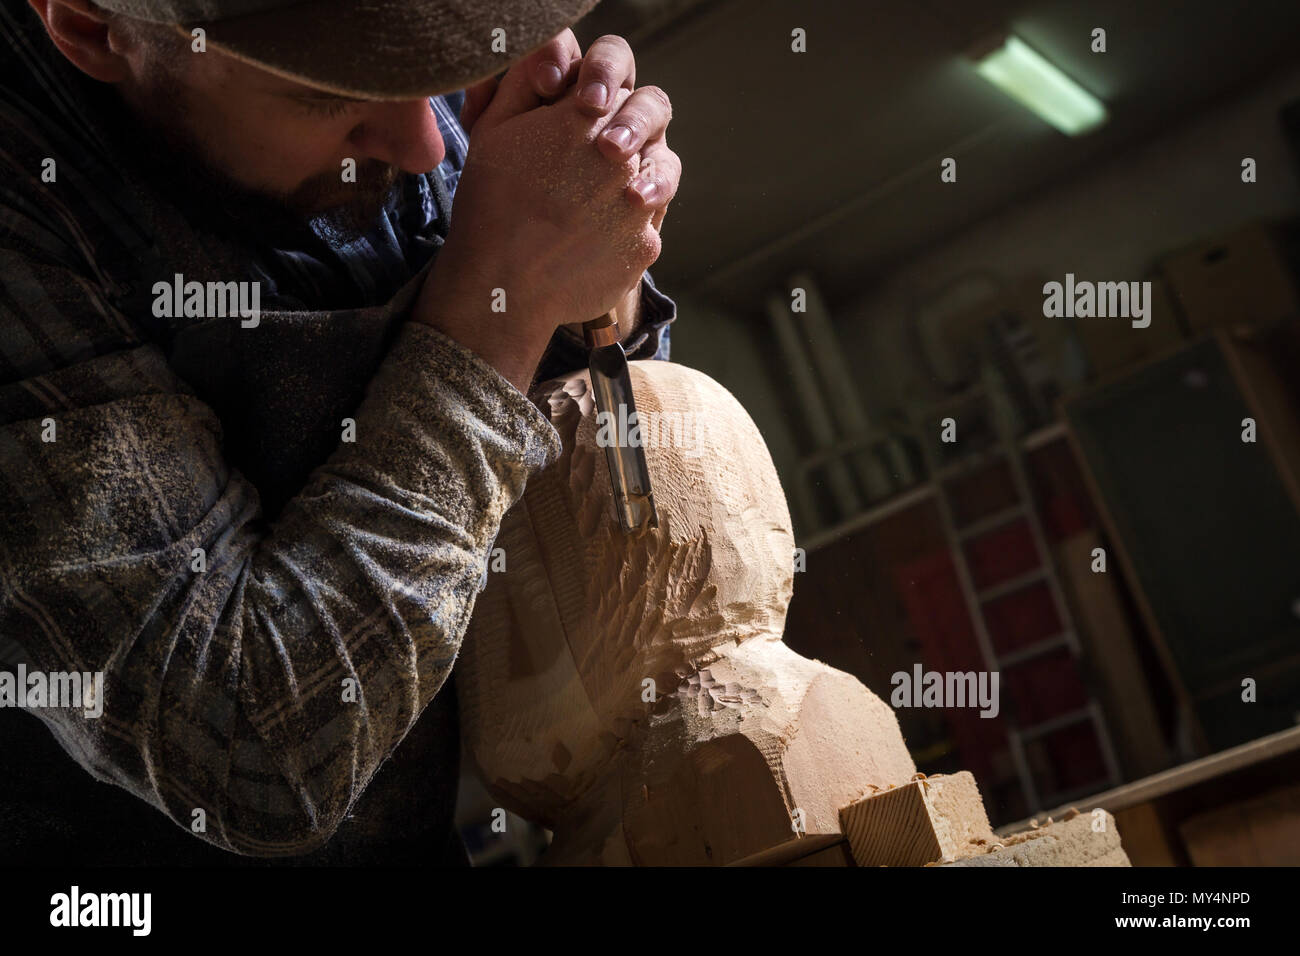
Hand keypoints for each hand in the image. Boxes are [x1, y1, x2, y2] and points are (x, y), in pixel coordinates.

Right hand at [415, 33, 679, 389]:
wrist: (502, 286)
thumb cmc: (491, 203)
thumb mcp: (493, 128)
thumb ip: (529, 83)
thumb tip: (561, 67)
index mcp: (584, 115)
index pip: (615, 77)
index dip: (605, 86)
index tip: (589, 106)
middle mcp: (622, 155)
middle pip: (649, 117)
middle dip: (629, 129)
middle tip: (604, 151)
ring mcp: (640, 203)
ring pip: (656, 174)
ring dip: (634, 182)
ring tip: (600, 203)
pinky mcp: (647, 245)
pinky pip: (647, 227)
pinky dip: (625, 231)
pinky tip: (591, 244)